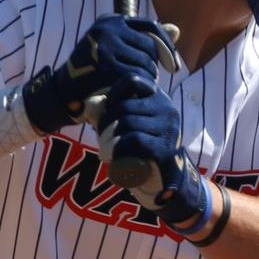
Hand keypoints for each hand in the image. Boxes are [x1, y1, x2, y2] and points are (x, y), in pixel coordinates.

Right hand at [21, 16, 179, 133]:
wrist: (62, 92)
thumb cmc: (94, 71)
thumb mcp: (118, 49)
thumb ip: (145, 40)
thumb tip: (177, 30)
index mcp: (111, 20)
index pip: (152, 28)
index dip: (167, 47)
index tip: (174, 67)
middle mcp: (108, 27)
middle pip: (150, 47)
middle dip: (151, 67)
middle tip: (142, 81)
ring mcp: (105, 44)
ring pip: (145, 64)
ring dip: (145, 79)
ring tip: (130, 86)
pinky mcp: (105, 64)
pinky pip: (135, 76)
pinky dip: (135, 88)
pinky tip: (125, 92)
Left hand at [96, 76, 209, 230]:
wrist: (163, 178)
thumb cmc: (140, 146)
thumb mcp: (126, 123)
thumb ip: (108, 110)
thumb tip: (90, 105)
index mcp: (158, 97)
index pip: (132, 80)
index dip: (113, 93)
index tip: (108, 110)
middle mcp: (167, 109)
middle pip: (125, 106)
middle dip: (106, 123)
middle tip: (100, 138)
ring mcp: (169, 129)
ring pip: (127, 123)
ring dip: (108, 139)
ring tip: (104, 150)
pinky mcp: (166, 148)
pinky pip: (134, 141)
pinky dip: (118, 149)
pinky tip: (112, 157)